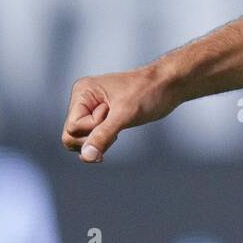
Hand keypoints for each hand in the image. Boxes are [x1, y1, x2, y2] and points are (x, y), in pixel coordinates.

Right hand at [61, 65, 178, 162]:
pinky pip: (94, 139)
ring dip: (102, 139)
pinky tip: (119, 130)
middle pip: (72, 137)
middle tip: (118, 118)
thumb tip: (86, 157)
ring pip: (83, 140)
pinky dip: (106, 140)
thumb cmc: (149, 92)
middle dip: (96, 136)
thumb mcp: (125, 115)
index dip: (94, 128)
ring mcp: (92, 109)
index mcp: (82, 92)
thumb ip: (103, 136)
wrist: (170, 84)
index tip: (113, 112)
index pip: (72, 128)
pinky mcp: (103, 117)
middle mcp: (83, 100)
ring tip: (121, 120)